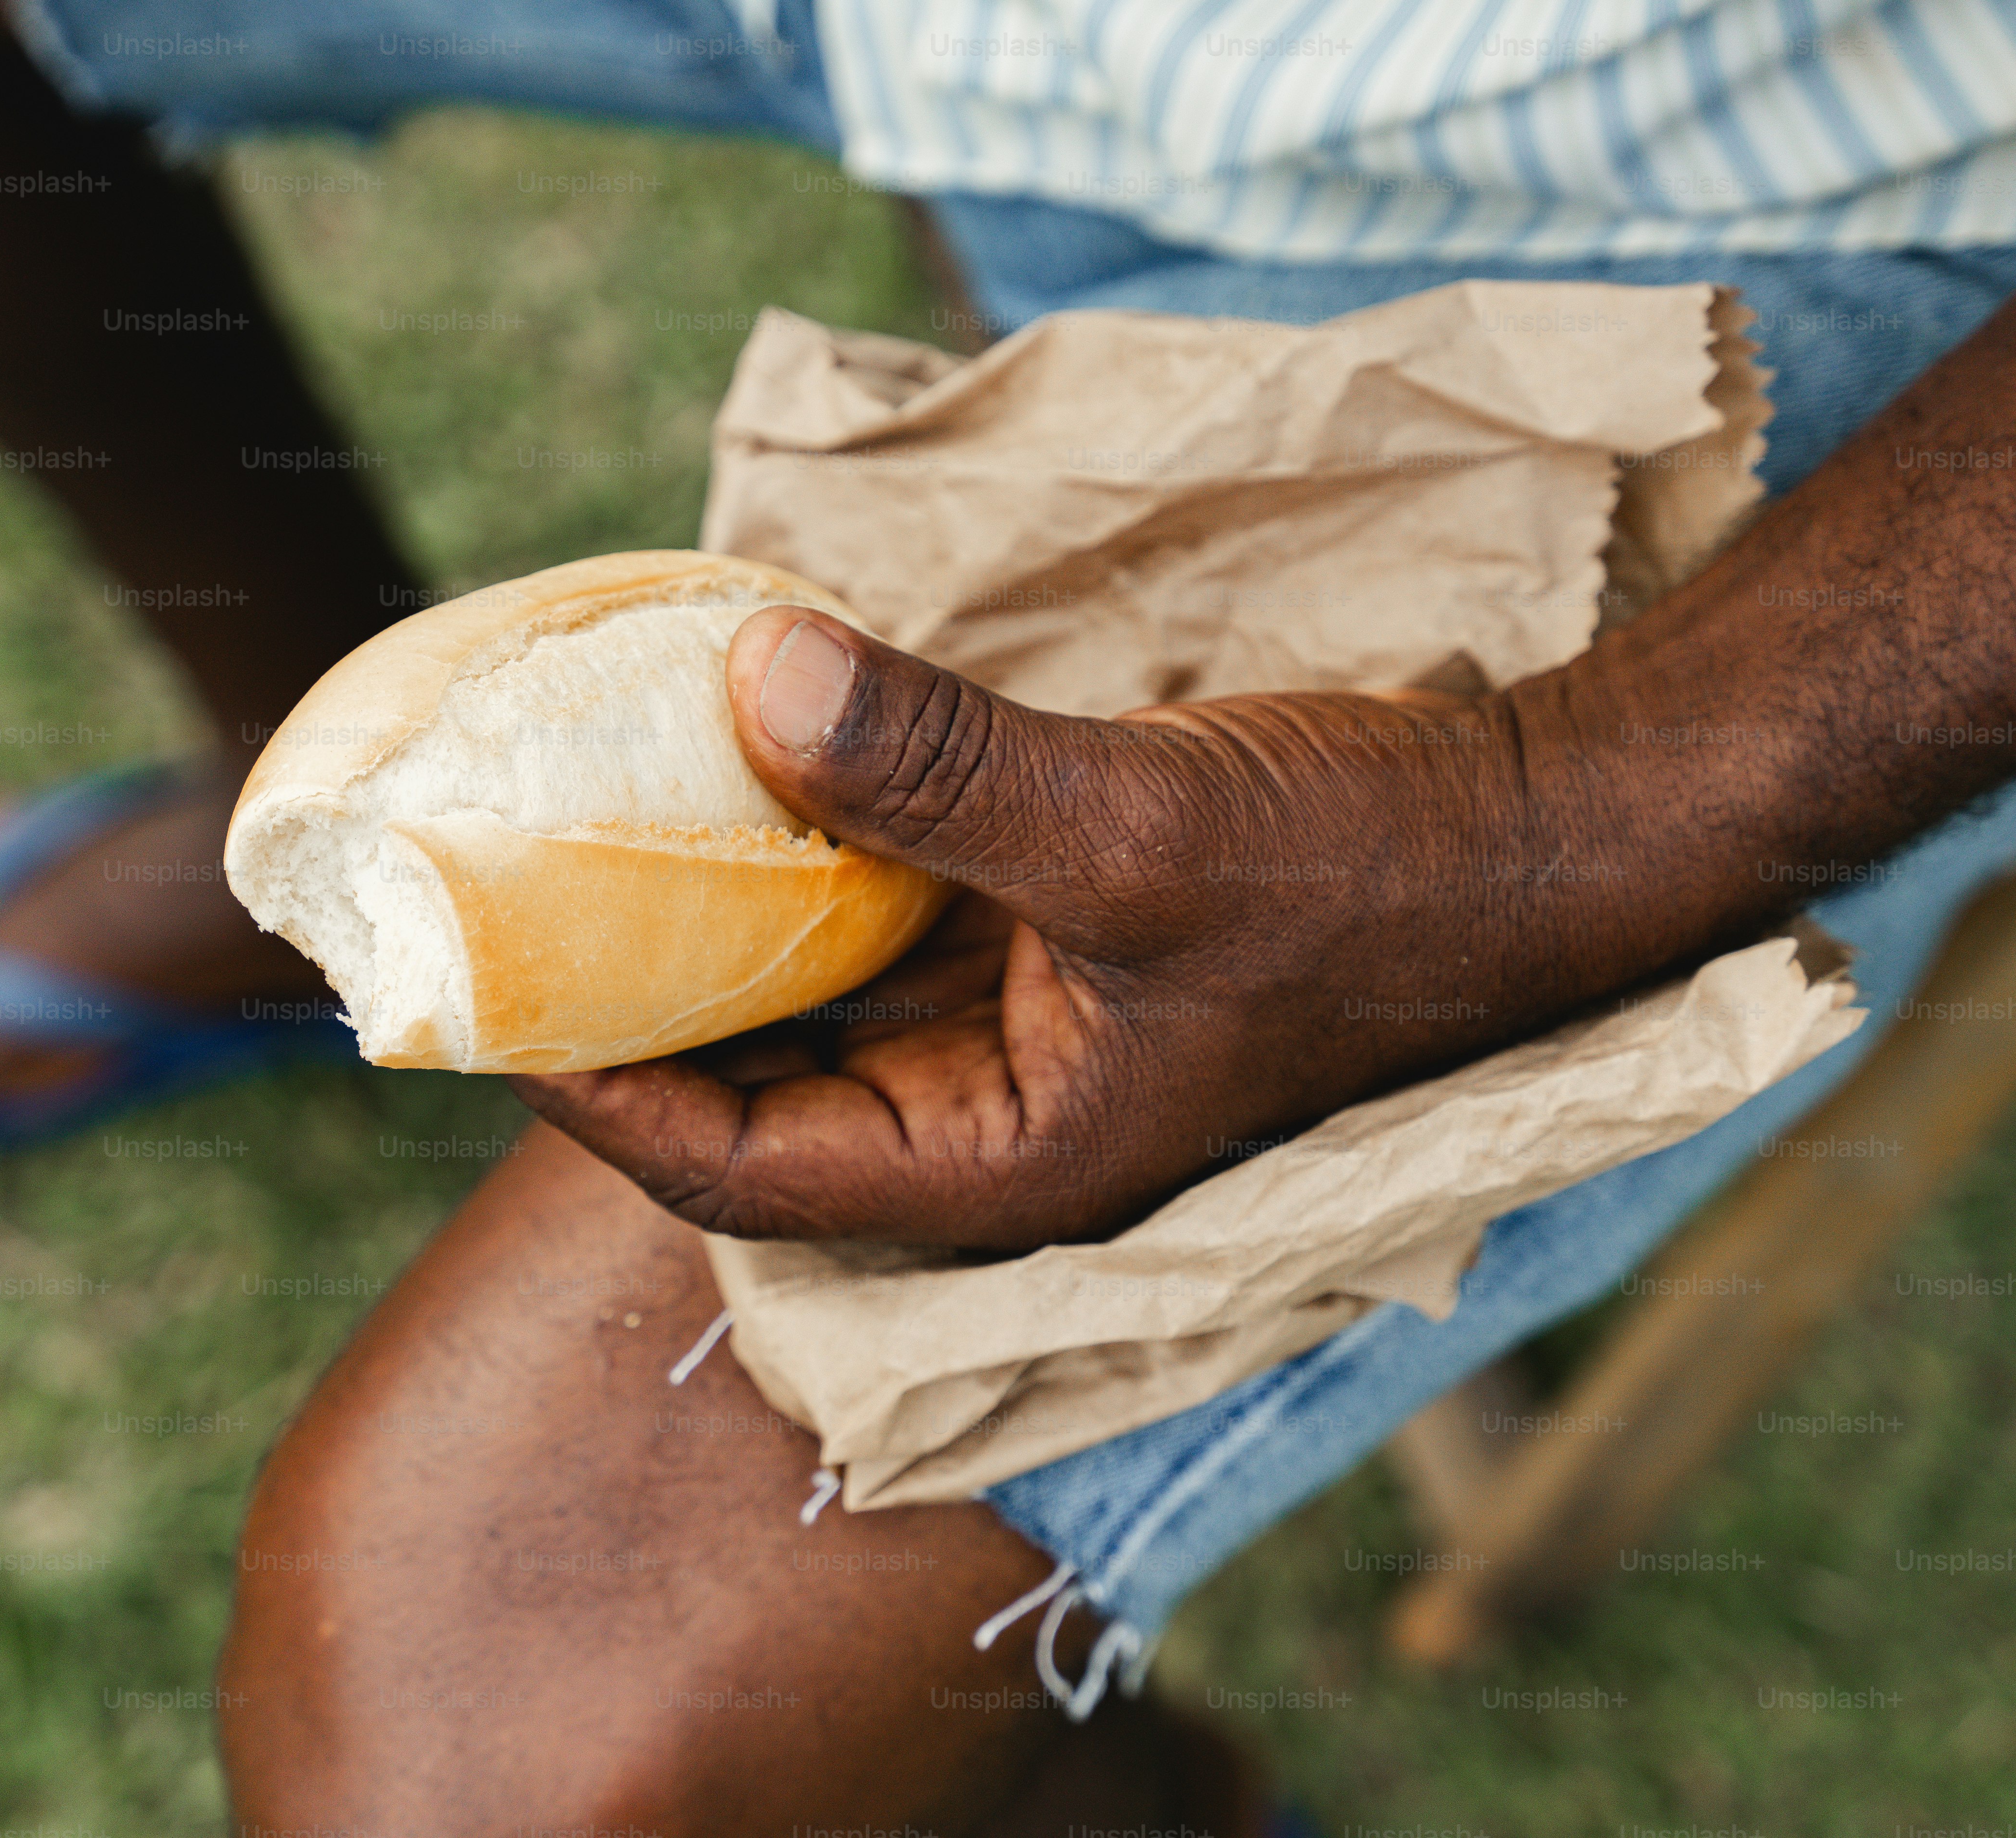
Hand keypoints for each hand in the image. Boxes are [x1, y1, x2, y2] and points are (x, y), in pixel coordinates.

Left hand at [508, 607, 1663, 1249]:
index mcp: (1004, 1163)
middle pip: (753, 1086)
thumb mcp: (1139, 826)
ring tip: (589, 808)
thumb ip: (943, 768)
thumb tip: (746, 677)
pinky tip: (739, 747)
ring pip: (811, 990)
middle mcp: (989, 1110)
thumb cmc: (1360, 877)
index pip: (739, 1172)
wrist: (1523, 833)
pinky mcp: (1038, 927)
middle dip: (634, 994)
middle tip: (505, 888)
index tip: (492, 988)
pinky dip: (806, 837)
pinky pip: (880, 904)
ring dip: (712, 905)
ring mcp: (1011, 1018)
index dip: (601, 1089)